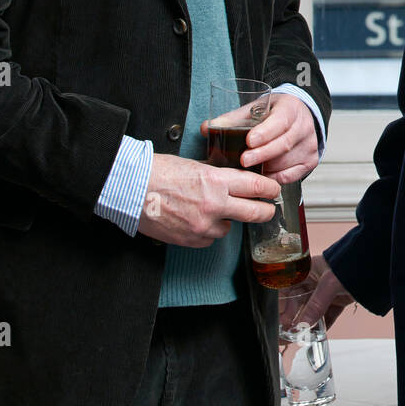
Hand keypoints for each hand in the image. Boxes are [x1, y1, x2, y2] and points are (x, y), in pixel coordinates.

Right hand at [137, 153, 279, 247]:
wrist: (130, 189)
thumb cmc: (159, 172)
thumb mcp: (195, 165)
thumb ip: (218, 176)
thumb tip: (235, 182)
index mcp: (216, 181)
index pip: (256, 187)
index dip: (270, 189)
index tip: (274, 190)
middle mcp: (213, 205)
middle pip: (254, 213)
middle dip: (265, 211)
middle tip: (267, 210)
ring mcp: (202, 225)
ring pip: (228, 228)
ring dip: (225, 220)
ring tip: (207, 209)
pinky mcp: (191, 240)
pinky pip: (209, 237)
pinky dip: (206, 230)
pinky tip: (193, 219)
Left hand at [202, 93, 318, 184]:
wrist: (299, 115)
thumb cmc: (275, 112)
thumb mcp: (255, 108)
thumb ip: (232, 118)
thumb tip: (206, 128)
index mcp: (290, 109)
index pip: (280, 122)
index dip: (265, 133)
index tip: (249, 141)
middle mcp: (304, 126)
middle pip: (284, 144)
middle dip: (262, 154)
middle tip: (244, 161)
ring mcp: (309, 145)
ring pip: (287, 162)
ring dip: (267, 167)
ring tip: (249, 169)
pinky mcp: (310, 160)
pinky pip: (292, 175)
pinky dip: (275, 177)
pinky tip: (263, 176)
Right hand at [285, 255, 354, 331]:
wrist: (377, 264)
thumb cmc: (352, 262)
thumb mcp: (330, 283)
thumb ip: (316, 304)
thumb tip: (303, 325)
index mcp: (307, 270)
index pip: (288, 288)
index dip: (283, 305)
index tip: (282, 320)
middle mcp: (314, 280)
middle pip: (299, 302)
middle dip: (294, 318)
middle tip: (290, 333)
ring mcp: (327, 291)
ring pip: (313, 310)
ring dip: (308, 324)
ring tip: (302, 336)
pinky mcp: (339, 300)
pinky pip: (327, 315)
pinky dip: (323, 325)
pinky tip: (318, 334)